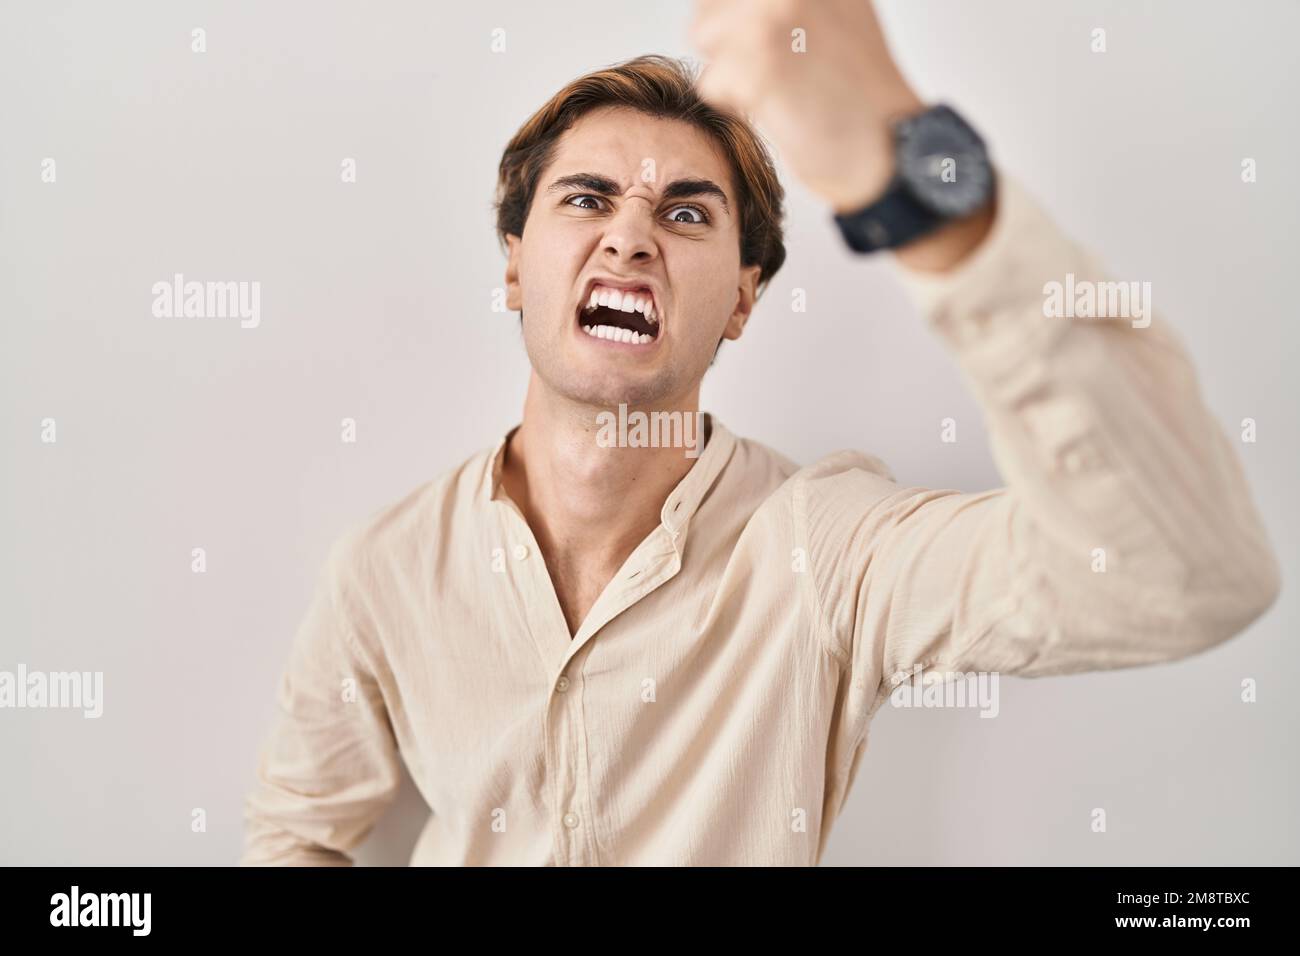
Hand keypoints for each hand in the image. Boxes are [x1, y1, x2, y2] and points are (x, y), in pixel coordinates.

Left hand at [690, 0, 923, 212]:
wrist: (888, 146)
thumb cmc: (860, 94)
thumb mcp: (837, 14)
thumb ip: (788, 3)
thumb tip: (727, 4)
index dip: (732, 14)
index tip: (760, 46)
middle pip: (710, 5)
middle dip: (727, 42)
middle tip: (776, 71)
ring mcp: (776, 17)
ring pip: (704, 37)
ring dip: (730, 71)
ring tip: (779, 89)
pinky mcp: (761, 63)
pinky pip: (711, 82)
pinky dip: (736, 105)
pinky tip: (780, 110)